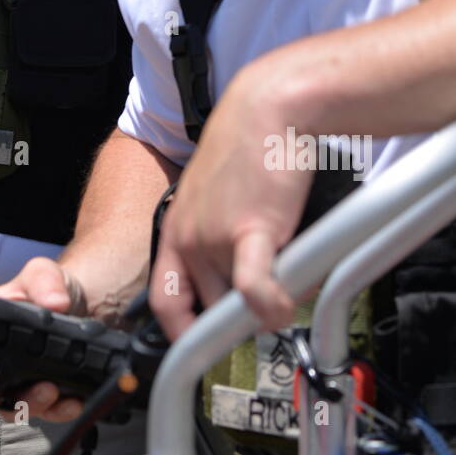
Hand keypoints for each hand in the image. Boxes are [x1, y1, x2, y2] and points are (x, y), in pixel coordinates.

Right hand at [0, 257, 89, 427]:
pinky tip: (72, 400)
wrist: (88, 304)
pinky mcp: (49, 395)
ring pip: (9, 411)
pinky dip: (60, 410)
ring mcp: (19, 384)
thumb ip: (43, 281)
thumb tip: (53, 304)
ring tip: (48, 389)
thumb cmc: (50, 289)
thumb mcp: (42, 274)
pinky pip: (49, 413)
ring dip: (26, 406)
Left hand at [151, 61, 313, 339]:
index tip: (205, 347)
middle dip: (243, 320)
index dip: (183, 334)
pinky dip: (272, 306)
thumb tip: (246, 277)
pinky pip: (254, 291)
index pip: (165, 302)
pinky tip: (286, 302)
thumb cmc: (250, 146)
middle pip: (209, 309)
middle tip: (271, 309)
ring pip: (238, 304)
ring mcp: (213, 237)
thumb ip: (221, 234)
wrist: (267, 107)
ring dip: (268, 309)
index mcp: (176, 230)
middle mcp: (189, 238)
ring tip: (291, 286)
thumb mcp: (216, 194)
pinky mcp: (248, 230)